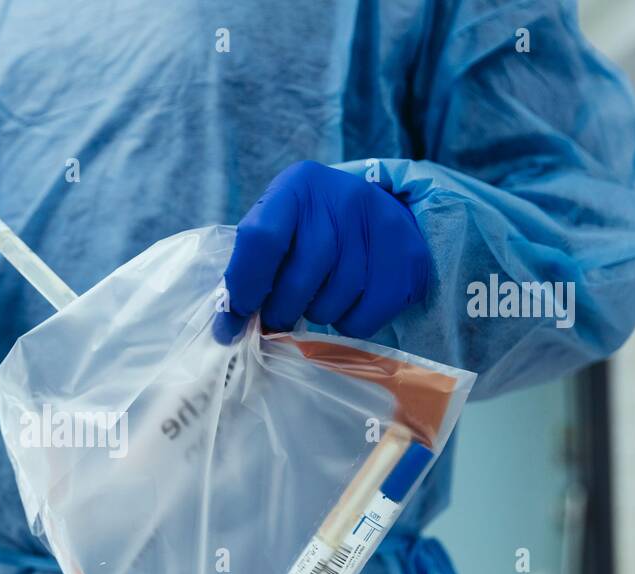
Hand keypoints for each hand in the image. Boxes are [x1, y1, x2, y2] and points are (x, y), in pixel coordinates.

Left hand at [216, 160, 428, 342]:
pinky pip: (363, 318)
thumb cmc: (311, 226)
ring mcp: (379, 226)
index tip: (236, 317)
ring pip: (331, 303)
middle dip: (280, 312)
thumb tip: (227, 327)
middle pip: (299, 279)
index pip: (261, 239)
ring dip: (316, 315)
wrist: (377, 209)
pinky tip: (346, 304)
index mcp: (297, 186)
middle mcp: (341, 198)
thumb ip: (251, 266)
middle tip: (277, 318)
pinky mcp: (407, 258)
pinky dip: (347, 324)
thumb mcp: (278, 226)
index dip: (244, 287)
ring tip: (316, 300)